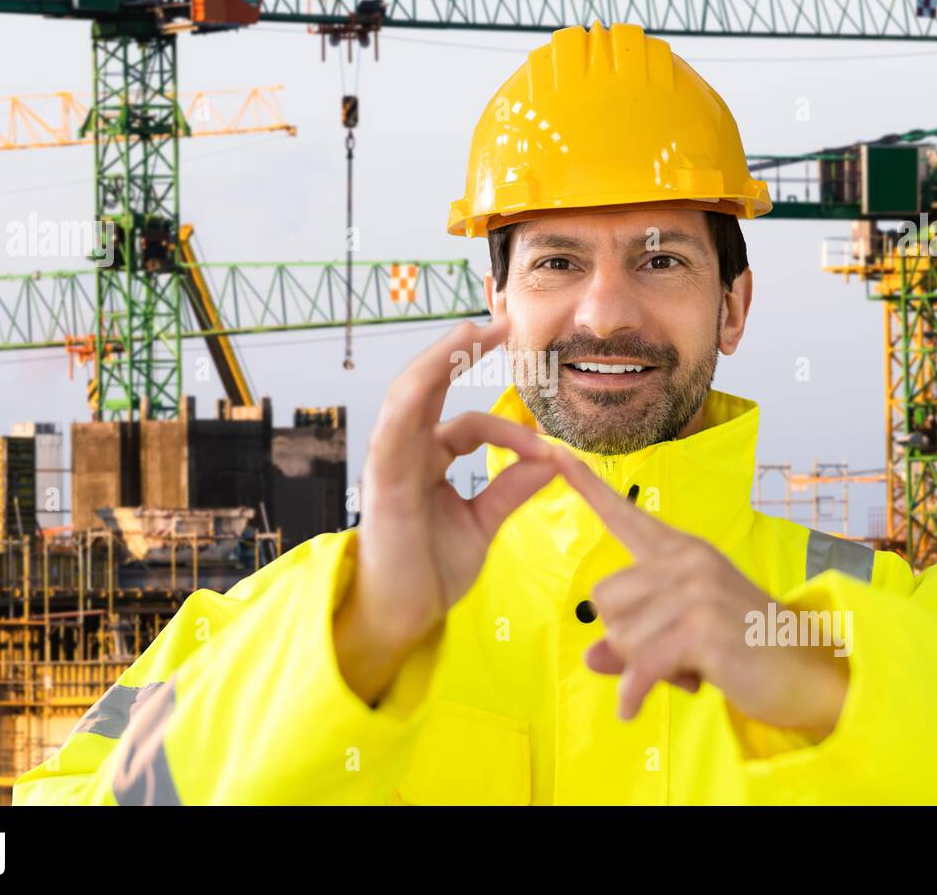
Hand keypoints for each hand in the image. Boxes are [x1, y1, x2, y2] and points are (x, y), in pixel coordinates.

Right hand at [336, 318, 557, 702]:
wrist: (402, 615)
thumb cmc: (430, 569)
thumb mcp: (482, 521)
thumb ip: (511, 488)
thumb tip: (553, 458)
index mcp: (428, 459)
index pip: (473, 425)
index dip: (515, 433)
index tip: (551, 453)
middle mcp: (408, 452)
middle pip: (431, 388)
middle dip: (462, 352)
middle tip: (500, 322)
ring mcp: (391, 461)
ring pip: (410, 395)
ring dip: (439, 359)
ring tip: (470, 331)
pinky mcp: (384, 478)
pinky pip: (395, 428)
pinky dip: (414, 396)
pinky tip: (434, 372)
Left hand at [553, 448, 848, 736]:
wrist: (807, 673)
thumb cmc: (740, 651)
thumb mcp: (678, 640)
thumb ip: (632, 644)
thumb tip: (590, 657)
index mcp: (681, 551)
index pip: (624, 514)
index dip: (587, 485)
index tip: (555, 452)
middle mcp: (687, 560)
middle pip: (604, 599)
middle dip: (624, 637)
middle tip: (669, 653)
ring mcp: (697, 590)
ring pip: (621, 636)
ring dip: (641, 667)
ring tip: (687, 667)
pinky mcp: (703, 628)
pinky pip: (641, 665)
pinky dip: (634, 693)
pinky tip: (632, 708)